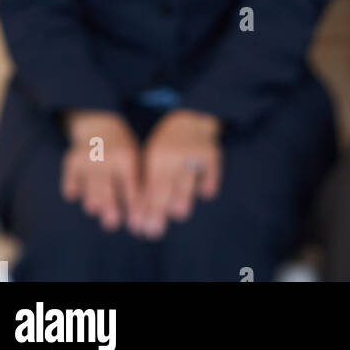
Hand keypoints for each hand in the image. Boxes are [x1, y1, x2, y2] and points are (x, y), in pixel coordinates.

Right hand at [60, 111, 141, 231]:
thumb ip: (139, 183)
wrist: (99, 124)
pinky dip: (74, 191)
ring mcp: (87, 161)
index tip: (135, 224)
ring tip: (97, 210)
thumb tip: (145, 216)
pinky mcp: (71, 162)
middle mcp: (106, 159)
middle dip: (111, 212)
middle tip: (112, 224)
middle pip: (108, 194)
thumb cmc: (123, 149)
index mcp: (127, 158)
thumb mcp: (135, 158)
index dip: (133, 209)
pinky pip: (70, 186)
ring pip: (89, 193)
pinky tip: (77, 194)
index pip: (131, 189)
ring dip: (94, 205)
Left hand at [129, 109, 221, 238]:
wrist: (194, 116)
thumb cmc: (167, 145)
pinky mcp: (212, 155)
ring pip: (185, 191)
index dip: (142, 211)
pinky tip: (201, 191)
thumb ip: (146, 186)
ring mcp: (193, 155)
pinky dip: (205, 188)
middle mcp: (173, 155)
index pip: (147, 189)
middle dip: (156, 216)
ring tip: (177, 212)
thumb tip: (138, 222)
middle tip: (153, 233)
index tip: (138, 229)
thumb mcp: (153, 159)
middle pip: (163, 193)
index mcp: (156, 156)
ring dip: (179, 204)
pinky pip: (209, 182)